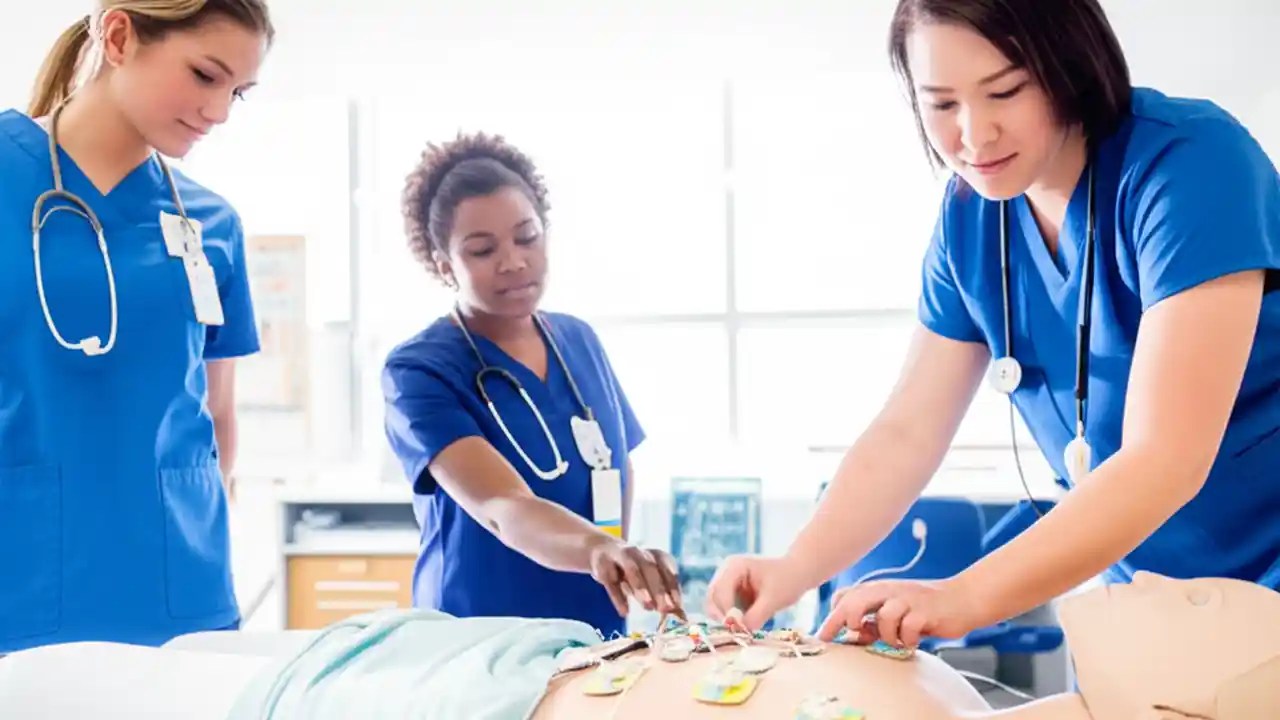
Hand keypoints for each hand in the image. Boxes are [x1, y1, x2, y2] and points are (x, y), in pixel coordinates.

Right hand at [588, 539, 682, 617]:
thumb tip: (682, 617)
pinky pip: (611, 582)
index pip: (667, 569)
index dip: (673, 587)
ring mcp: (619, 556)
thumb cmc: (632, 571)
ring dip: (641, 588)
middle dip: (659, 589)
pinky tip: (624, 612)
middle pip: (651, 568)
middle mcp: (639, 552)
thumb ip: (663, 595)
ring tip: (649, 607)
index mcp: (654, 555)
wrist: (600, 552)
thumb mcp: (647, 580)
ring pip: (632, 570)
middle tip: (665, 609)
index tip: (677, 606)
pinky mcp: (602, 565)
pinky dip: (618, 597)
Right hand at [704, 555, 806, 630]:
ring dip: (727, 620)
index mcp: (734, 566)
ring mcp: (726, 583)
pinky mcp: (731, 595)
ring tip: (744, 629)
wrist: (798, 574)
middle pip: (713, 599)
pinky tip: (746, 625)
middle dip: (723, 617)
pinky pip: (724, 611)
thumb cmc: (788, 580)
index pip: (720, 591)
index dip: (727, 612)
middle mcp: (725, 573)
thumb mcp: (774, 600)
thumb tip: (741, 631)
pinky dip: (732, 620)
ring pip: (715, 607)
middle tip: (738, 632)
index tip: (739, 629)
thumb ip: (756, 615)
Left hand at [816, 578, 982, 647]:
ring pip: (883, 617)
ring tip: (897, 640)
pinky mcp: (925, 611)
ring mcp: (907, 599)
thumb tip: (853, 636)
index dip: (832, 617)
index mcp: (877, 589)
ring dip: (886, 635)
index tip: (823, 637)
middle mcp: (888, 591)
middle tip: (852, 636)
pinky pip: (908, 628)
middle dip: (845, 621)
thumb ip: (873, 621)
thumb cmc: (923, 608)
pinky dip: (907, 639)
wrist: (962, 599)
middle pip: (855, 602)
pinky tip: (912, 641)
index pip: (845, 597)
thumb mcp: (893, 611)